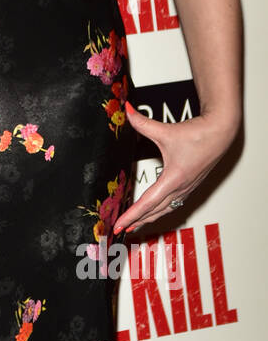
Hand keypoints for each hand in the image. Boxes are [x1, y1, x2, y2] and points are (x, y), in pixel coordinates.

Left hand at [112, 104, 237, 233]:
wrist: (221, 132)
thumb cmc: (198, 133)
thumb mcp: (166, 131)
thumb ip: (143, 123)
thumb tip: (127, 111)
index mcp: (174, 178)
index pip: (148, 202)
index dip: (132, 215)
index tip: (120, 224)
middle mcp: (181, 187)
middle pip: (155, 210)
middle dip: (137, 221)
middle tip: (121, 228)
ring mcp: (187, 188)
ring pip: (165, 209)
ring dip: (149, 218)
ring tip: (135, 225)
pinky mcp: (190, 185)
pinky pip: (174, 203)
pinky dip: (161, 210)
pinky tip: (155, 211)